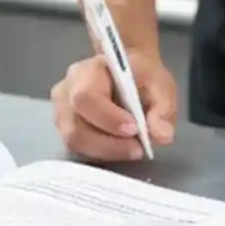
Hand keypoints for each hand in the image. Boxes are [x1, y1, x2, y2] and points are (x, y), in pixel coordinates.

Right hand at [51, 50, 177, 160]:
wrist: (129, 75)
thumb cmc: (141, 77)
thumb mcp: (160, 85)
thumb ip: (163, 108)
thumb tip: (162, 135)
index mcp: (88, 71)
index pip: (86, 97)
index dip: (107, 118)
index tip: (134, 129)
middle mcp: (66, 92)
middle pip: (74, 127)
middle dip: (107, 144)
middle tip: (137, 149)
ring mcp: (61, 112)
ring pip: (74, 142)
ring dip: (105, 152)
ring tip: (132, 150)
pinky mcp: (64, 130)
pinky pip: (76, 149)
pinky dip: (99, 154)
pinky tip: (119, 150)